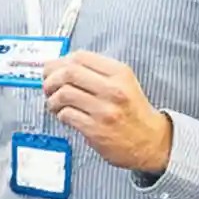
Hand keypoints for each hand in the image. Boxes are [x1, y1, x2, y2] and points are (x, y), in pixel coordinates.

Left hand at [41, 50, 172, 173]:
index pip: (80, 57)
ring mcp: (104, 110)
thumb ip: (96, 71)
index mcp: (119, 73)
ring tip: (54, 103)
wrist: (150, 142)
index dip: (60, 61)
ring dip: (52, 98)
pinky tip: (64, 115)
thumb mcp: (124, 82)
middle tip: (47, 85)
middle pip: (69, 72)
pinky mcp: (96, 130)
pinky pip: (67, 115)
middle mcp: (113, 90)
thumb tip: (61, 65)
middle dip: (51, 78)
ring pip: (64, 93)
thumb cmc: (133, 112)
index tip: (53, 68)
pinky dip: (60, 114)